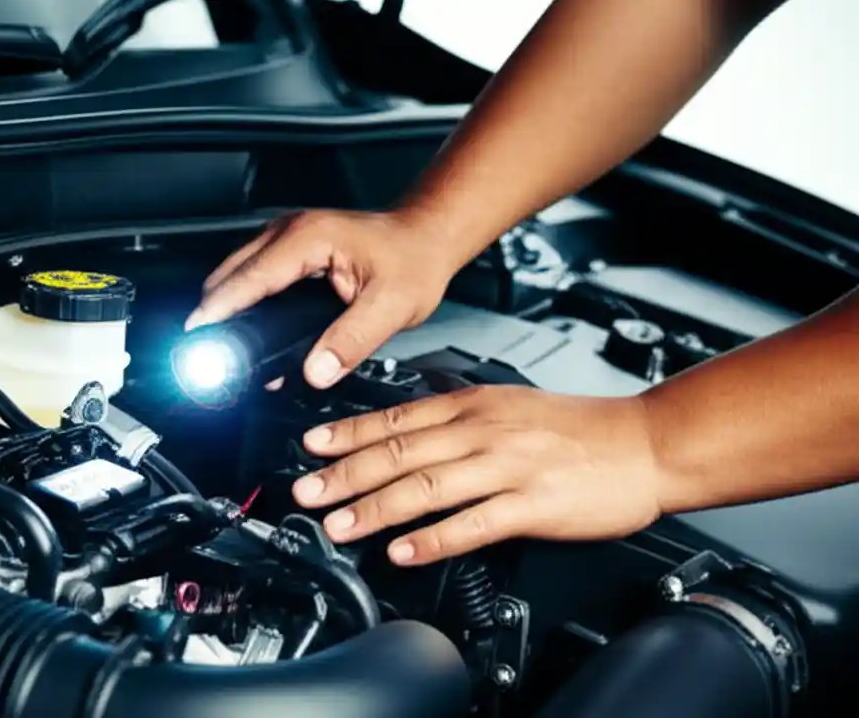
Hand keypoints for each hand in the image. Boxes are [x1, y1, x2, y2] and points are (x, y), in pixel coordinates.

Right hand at [188, 209, 453, 388]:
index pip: (248, 278)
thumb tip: (315, 371)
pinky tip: (242, 328)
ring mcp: (285, 236)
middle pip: (228, 273)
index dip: (218, 308)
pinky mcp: (288, 248)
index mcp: (308, 240)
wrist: (426, 236)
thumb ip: (352, 341)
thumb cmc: (412, 260)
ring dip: (223, 304)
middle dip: (211, 311)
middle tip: (202, 354)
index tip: (196, 334)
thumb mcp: (392, 306)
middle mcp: (289, 231)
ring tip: (216, 346)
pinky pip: (250, 273)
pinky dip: (239, 298)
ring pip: (234, 272)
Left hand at [291, 385, 665, 564]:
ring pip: (426, 487)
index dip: (349, 433)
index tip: (312, 445)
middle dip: (345, 474)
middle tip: (307, 491)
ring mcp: (507, 468)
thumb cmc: (581, 427)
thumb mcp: (510, 402)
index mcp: (475, 405)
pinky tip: (404, 552)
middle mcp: (484, 432)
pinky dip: (433, 539)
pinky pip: (473, 524)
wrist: (646, 442)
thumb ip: (458, 415)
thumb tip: (409, 430)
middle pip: (400, 453)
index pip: (397, 417)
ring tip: (339, 525)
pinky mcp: (532, 505)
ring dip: (375, 508)